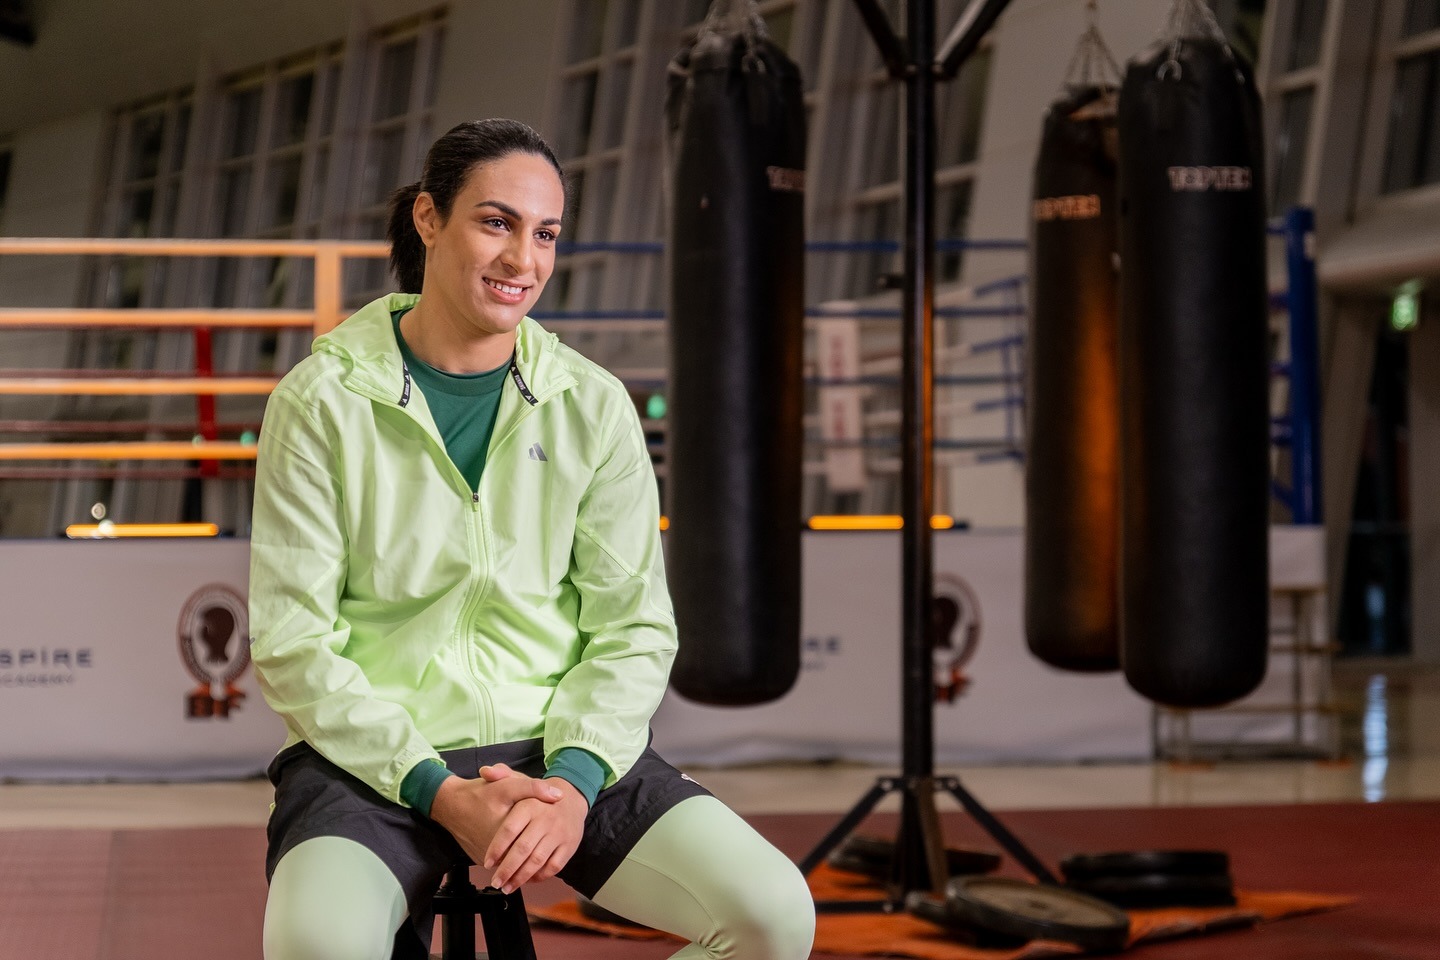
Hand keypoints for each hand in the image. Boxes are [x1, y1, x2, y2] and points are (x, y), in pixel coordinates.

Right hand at [428, 763, 562, 866]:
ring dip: (524, 866)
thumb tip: (559, 795)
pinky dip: (509, 863)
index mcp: (508, 830)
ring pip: (511, 864)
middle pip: (524, 859)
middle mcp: (496, 850)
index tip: (556, 844)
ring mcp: (487, 858)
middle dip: (538, 863)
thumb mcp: (508, 785)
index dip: (548, 845)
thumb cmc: (481, 793)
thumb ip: (533, 788)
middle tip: (551, 861)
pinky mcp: (480, 860)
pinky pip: (500, 865)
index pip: (535, 844)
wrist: (451, 804)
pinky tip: (520, 861)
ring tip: (538, 865)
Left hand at [484, 776, 588, 892]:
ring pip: (537, 861)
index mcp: (530, 806)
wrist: (572, 797)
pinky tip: (529, 880)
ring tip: (508, 886)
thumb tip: (484, 771)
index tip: (487, 862)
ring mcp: (559, 834)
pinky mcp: (569, 845)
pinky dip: (540, 876)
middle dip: (506, 869)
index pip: (509, 830)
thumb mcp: (520, 781)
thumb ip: (502, 776)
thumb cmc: (539, 795)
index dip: (496, 849)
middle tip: (495, 881)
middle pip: (522, 850)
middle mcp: (545, 820)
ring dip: (521, 877)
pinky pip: (554, 866)